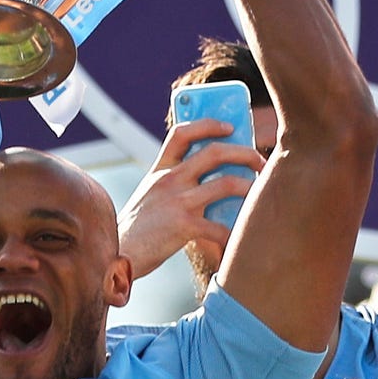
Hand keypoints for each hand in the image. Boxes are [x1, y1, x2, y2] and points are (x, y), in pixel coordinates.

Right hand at [119, 118, 260, 277]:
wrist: (118, 254)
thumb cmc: (139, 229)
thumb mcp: (150, 195)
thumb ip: (174, 184)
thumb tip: (215, 182)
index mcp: (160, 169)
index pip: (182, 133)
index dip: (208, 124)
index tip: (229, 126)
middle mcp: (169, 180)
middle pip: (214, 152)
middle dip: (244, 153)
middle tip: (259, 161)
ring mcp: (177, 201)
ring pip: (225, 183)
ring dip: (249, 186)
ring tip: (259, 192)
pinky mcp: (183, 226)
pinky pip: (220, 226)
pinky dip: (233, 234)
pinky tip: (238, 241)